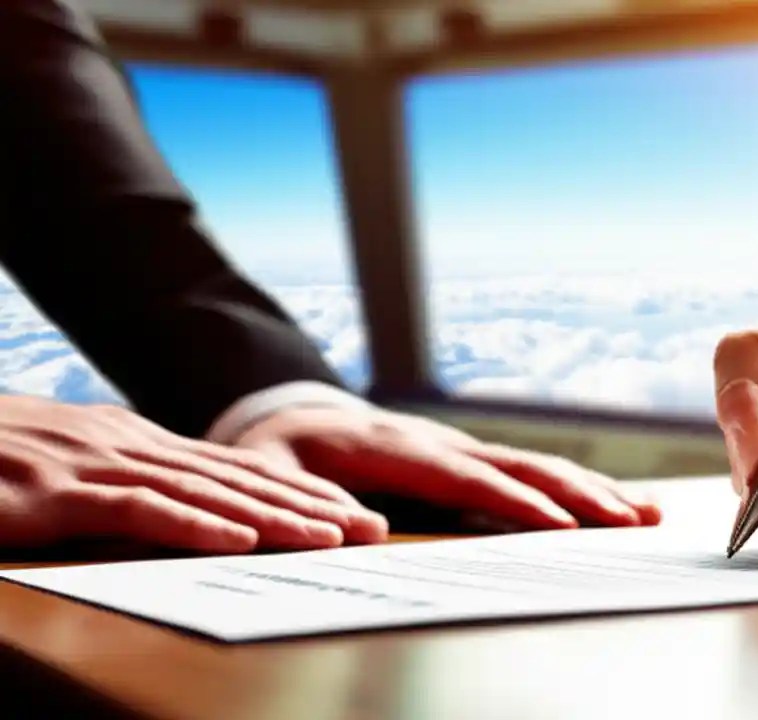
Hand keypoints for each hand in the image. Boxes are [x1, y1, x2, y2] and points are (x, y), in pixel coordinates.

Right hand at [0, 397, 387, 552]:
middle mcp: (133, 446)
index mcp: (142, 442)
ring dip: (272, 517)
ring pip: (205, 493)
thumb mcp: (80, 467)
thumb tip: (189, 503)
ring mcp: (97, 465)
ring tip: (329, 537)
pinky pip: (138, 510)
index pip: (239, 470)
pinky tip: (237, 541)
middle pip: (240, 479)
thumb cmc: (2, 458)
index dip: (299, 491)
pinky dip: (192, 525)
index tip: (353, 513)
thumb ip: (135, 481)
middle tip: (371, 527)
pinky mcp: (59, 493)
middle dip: (310, 504)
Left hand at [232, 406, 662, 531]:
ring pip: (536, 465)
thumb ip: (305, 496)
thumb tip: (361, 528)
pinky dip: (575, 487)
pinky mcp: (470, 456)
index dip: (516, 501)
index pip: (467, 477)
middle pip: (521, 467)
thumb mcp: (270, 469)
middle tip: (630, 522)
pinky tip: (613, 504)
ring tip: (644, 514)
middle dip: (579, 495)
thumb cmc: (280, 450)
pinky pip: (529, 471)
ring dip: (592, 490)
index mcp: (397, 446)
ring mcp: (460, 445)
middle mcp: (441, 441)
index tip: (562, 526)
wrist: (294, 415)